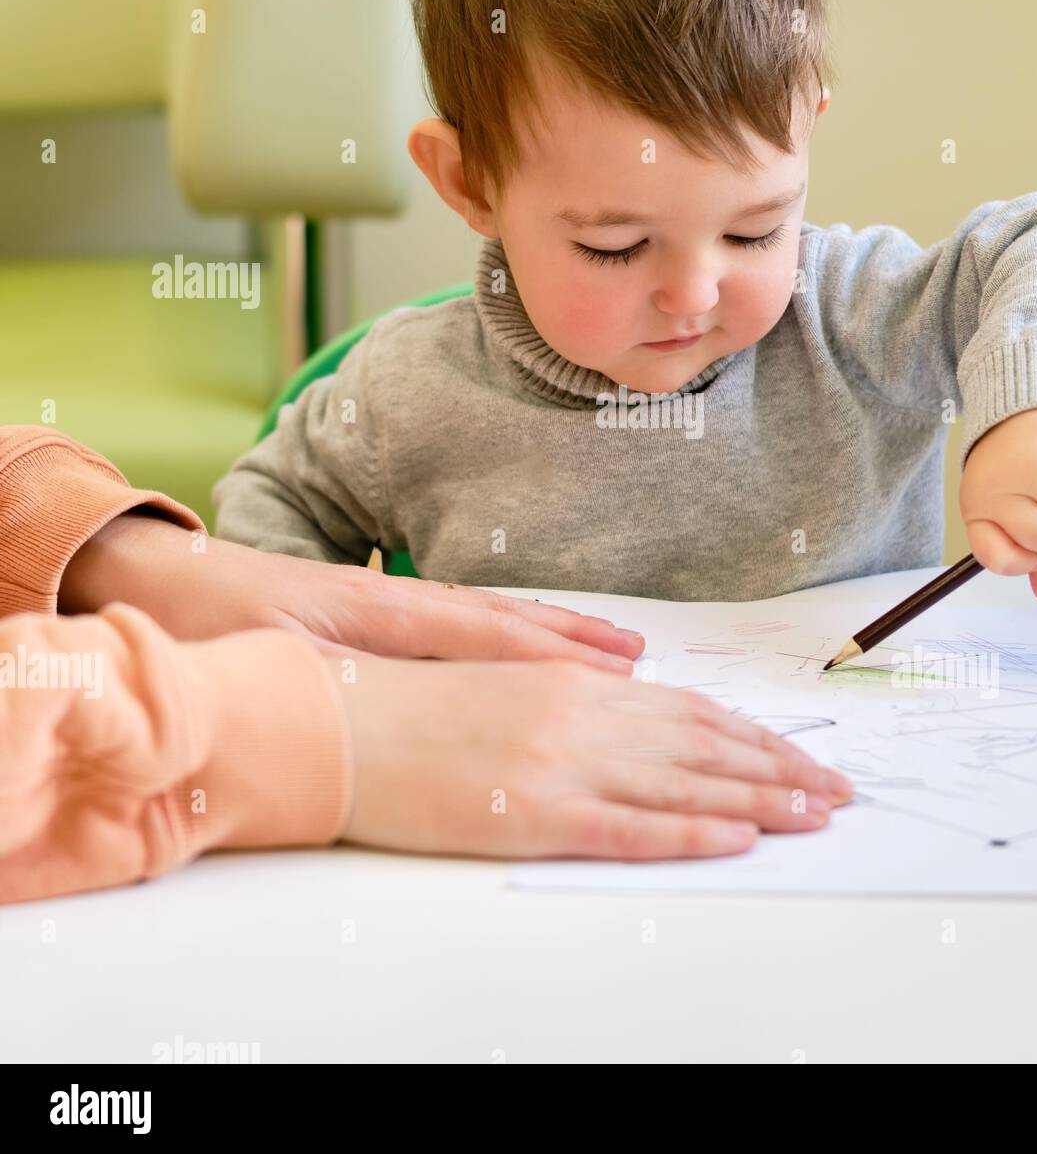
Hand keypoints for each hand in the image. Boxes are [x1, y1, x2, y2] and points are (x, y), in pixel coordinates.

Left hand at [60, 514, 641, 672]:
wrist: (157, 573)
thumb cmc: (205, 621)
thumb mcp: (261, 657)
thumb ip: (331, 677)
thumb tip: (387, 705)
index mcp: (374, 610)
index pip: (479, 633)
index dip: (547, 653)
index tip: (610, 670)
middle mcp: (395, 598)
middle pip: (502, 617)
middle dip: (573, 638)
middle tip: (637, 655)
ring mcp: (390, 598)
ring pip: (490, 615)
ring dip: (554, 630)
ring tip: (611, 646)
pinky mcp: (377, 605)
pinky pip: (464, 619)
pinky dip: (514, 630)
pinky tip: (534, 642)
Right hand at [333, 653, 856, 858]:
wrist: (338, 722)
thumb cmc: (412, 707)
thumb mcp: (504, 688)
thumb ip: (573, 699)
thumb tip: (634, 712)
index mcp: (577, 687)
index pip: (691, 713)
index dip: (754, 737)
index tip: (798, 756)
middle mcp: (584, 718)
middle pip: (706, 745)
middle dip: (780, 769)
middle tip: (837, 791)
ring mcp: (564, 764)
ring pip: (687, 784)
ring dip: (761, 801)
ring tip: (815, 815)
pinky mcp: (537, 812)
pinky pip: (633, 827)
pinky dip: (693, 833)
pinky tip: (738, 840)